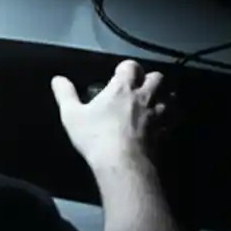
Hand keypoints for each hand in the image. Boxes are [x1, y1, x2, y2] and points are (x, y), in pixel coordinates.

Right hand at [51, 60, 165, 168]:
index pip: (131, 66)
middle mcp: (144, 97)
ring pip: (171, 97)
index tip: (119, 74)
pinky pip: (173, 120)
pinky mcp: (166, 133)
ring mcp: (158, 115)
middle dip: (150, 79)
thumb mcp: (72, 115)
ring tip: (154, 103)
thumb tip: (57, 79)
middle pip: (157, 77)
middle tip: (140, 87)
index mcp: (122, 88)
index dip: (126, 68)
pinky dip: (169, 119)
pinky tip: (161, 124)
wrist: (124, 165)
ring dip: (164, 97)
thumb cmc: (96, 137)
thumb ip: (65, 95)